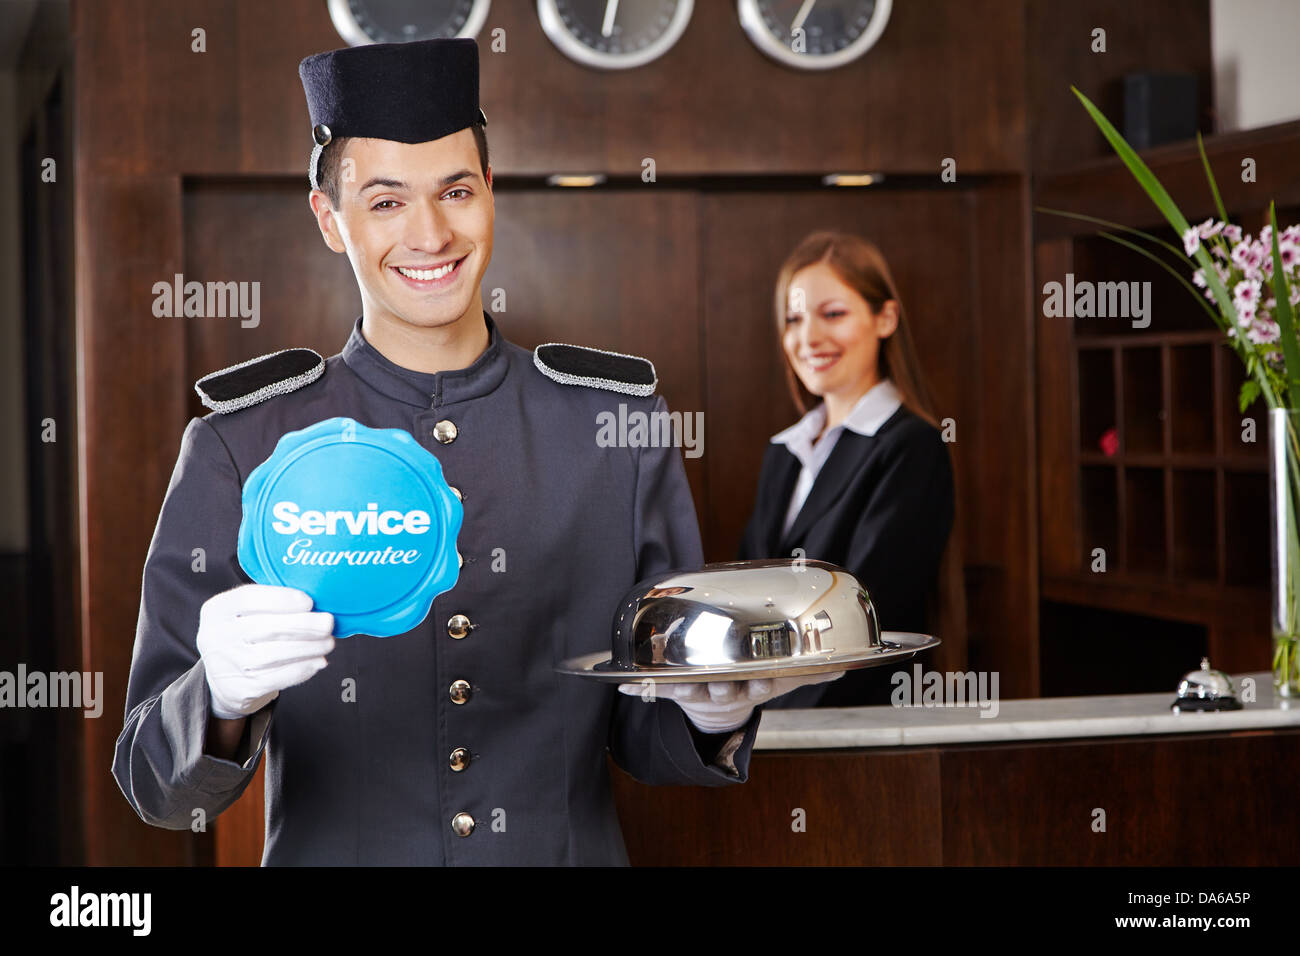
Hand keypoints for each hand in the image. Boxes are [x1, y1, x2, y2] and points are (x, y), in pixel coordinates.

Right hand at [196, 584, 335, 719]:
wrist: (221, 677)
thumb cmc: (244, 633)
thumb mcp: (244, 612)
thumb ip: (272, 602)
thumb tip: (316, 604)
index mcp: (217, 610)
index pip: (248, 599)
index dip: (282, 599)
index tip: (309, 601)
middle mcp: (215, 637)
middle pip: (266, 628)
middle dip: (304, 625)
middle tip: (328, 623)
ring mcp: (226, 665)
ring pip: (273, 655)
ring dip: (308, 648)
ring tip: (328, 643)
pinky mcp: (239, 689)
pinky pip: (275, 678)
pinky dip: (301, 669)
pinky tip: (317, 661)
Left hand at [618, 670, 845, 732]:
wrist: (718, 714)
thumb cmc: (748, 683)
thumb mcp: (777, 681)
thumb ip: (808, 672)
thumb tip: (845, 666)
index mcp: (751, 686)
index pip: (759, 684)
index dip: (759, 681)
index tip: (760, 678)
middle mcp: (726, 691)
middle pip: (725, 688)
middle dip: (721, 685)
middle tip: (719, 682)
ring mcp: (700, 693)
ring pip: (690, 690)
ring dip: (678, 687)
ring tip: (668, 683)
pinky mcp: (676, 691)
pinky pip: (657, 688)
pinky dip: (638, 687)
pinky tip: (619, 684)